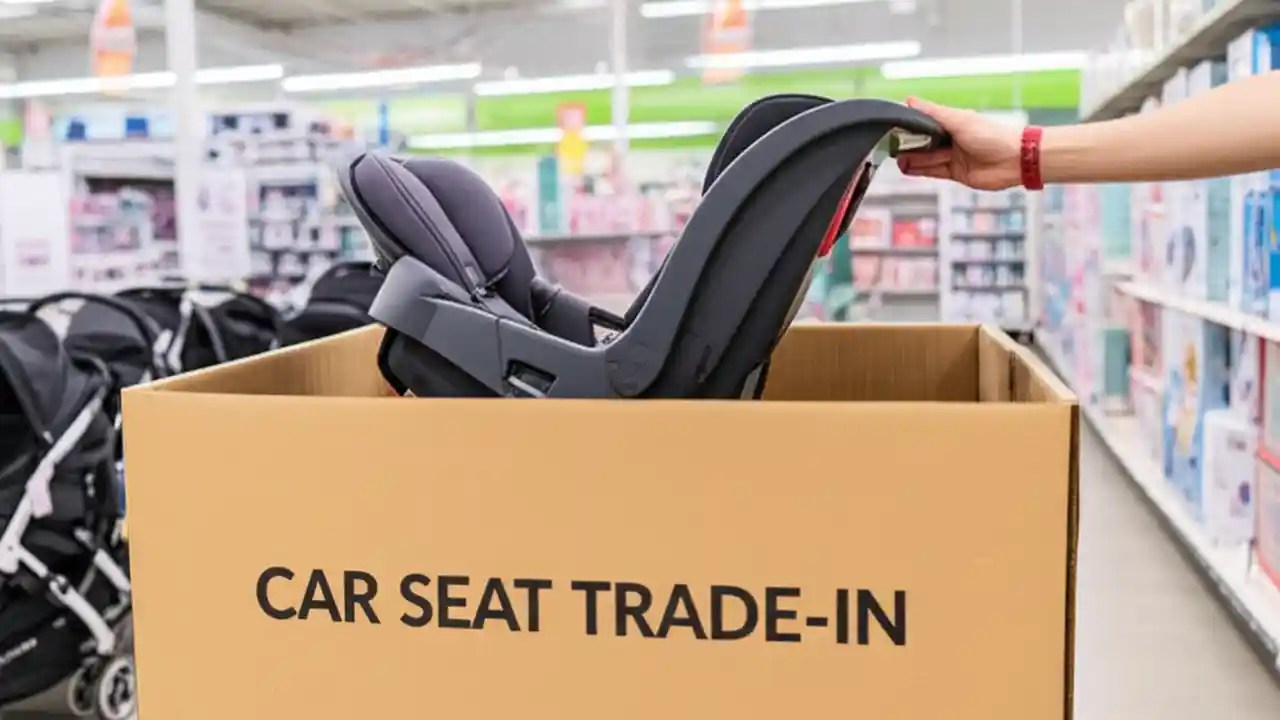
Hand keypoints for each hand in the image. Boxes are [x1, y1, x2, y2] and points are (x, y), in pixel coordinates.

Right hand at [897, 97, 1022, 190]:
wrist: (1015, 160)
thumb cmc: (993, 136)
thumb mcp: (959, 120)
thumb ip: (933, 113)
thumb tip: (910, 100)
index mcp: (953, 122)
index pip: (926, 123)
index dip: (910, 126)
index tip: (894, 128)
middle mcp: (953, 139)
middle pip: (924, 142)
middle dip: (909, 145)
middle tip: (892, 147)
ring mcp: (954, 156)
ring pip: (927, 158)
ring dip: (912, 159)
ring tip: (897, 160)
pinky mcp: (956, 173)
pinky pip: (934, 171)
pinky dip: (920, 171)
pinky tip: (908, 169)